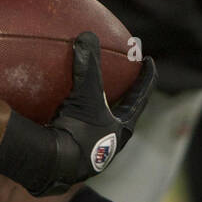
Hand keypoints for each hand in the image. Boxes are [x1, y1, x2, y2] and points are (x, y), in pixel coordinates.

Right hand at [44, 32, 155, 194]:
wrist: (51, 166)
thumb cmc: (76, 131)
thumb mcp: (85, 96)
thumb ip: (88, 66)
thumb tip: (87, 35)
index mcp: (121, 130)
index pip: (139, 99)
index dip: (145, 79)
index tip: (149, 62)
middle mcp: (109, 145)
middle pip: (122, 117)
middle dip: (123, 101)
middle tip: (124, 83)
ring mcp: (90, 156)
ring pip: (98, 130)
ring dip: (97, 115)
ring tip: (91, 100)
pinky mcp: (69, 161)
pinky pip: (72, 135)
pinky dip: (69, 123)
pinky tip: (55, 116)